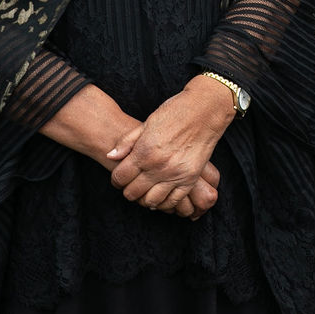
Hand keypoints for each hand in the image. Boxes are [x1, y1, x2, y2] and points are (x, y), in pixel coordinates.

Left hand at [107, 76, 235, 213]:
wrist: (204, 111)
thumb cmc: (174, 113)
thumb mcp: (146, 123)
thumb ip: (126, 142)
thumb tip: (110, 156)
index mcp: (144, 151)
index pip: (120, 177)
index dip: (116, 180)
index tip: (119, 178)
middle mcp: (158, 166)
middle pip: (133, 192)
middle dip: (128, 190)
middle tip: (130, 185)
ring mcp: (175, 175)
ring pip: (151, 201)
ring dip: (144, 198)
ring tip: (145, 191)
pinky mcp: (189, 179)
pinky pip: (173, 201)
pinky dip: (163, 202)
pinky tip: (160, 195)